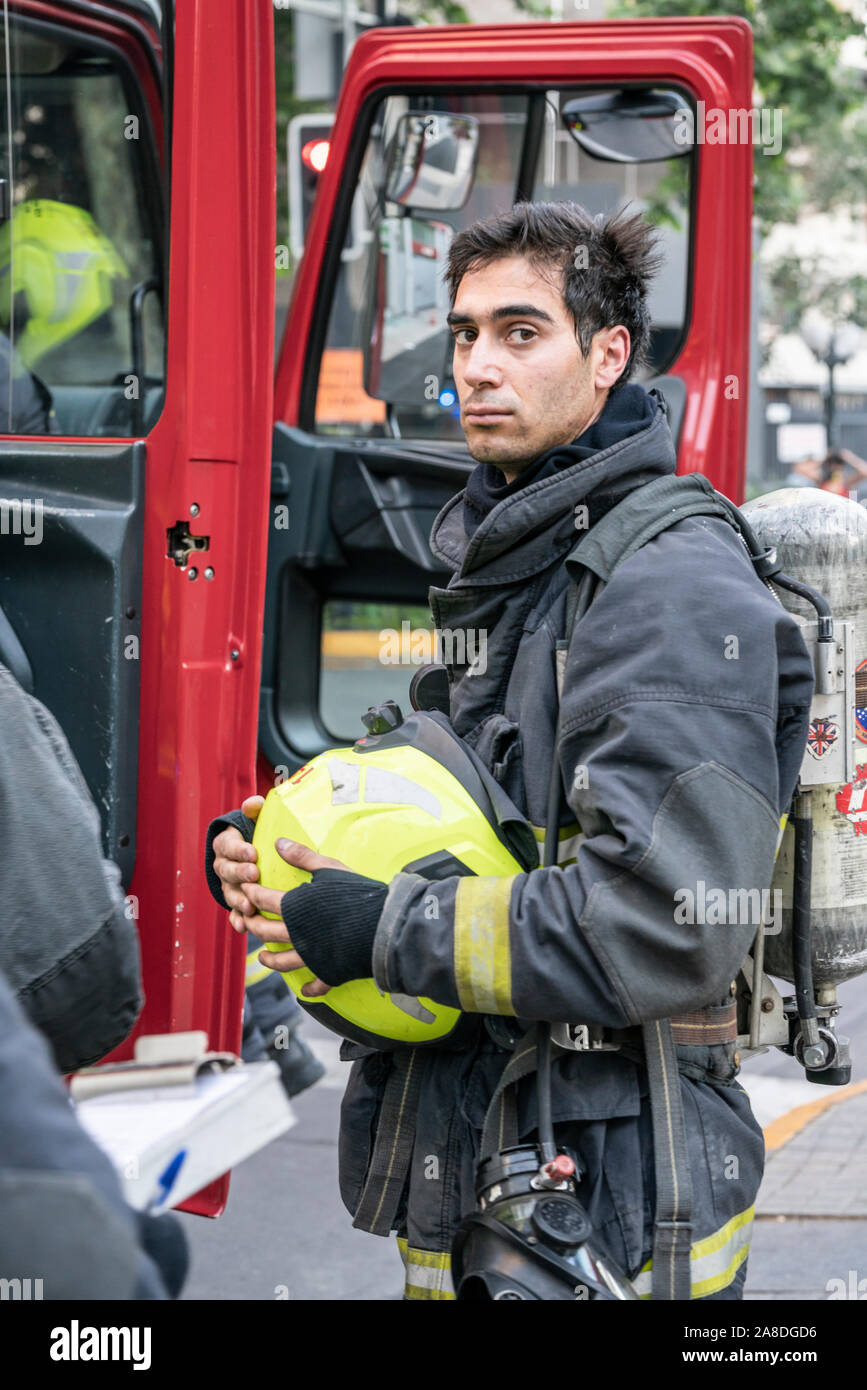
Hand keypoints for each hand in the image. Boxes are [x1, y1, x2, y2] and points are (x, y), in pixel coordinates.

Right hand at [211, 796, 264, 917]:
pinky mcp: (236, 903)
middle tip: (254, 875)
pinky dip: (237, 921)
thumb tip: (253, 803)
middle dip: (240, 874)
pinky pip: (233, 914)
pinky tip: (244, 926)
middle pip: (227, 871)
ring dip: (238, 900)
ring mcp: (229, 886)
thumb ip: (255, 810)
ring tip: (251, 906)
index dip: (238, 850)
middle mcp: (223, 866)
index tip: (253, 852)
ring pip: (229, 894)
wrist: (255, 856)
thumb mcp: (256, 821)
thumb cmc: (257, 836)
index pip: (227, 846)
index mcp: (226, 845)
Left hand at [237, 839, 350, 996]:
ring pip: (282, 961)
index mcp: (294, 907)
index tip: (245, 889)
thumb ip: (302, 857)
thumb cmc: (358, 893)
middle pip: (265, 931)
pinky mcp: (328, 971)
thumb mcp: (330, 869)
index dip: (251, 892)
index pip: (262, 899)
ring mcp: (311, 956)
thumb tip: (278, 842)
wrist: (385, 926)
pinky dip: (308, 988)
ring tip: (262, 956)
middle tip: (247, 919)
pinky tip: (303, 989)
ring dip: (269, 959)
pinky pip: (315, 983)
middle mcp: (296, 935)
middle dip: (252, 923)